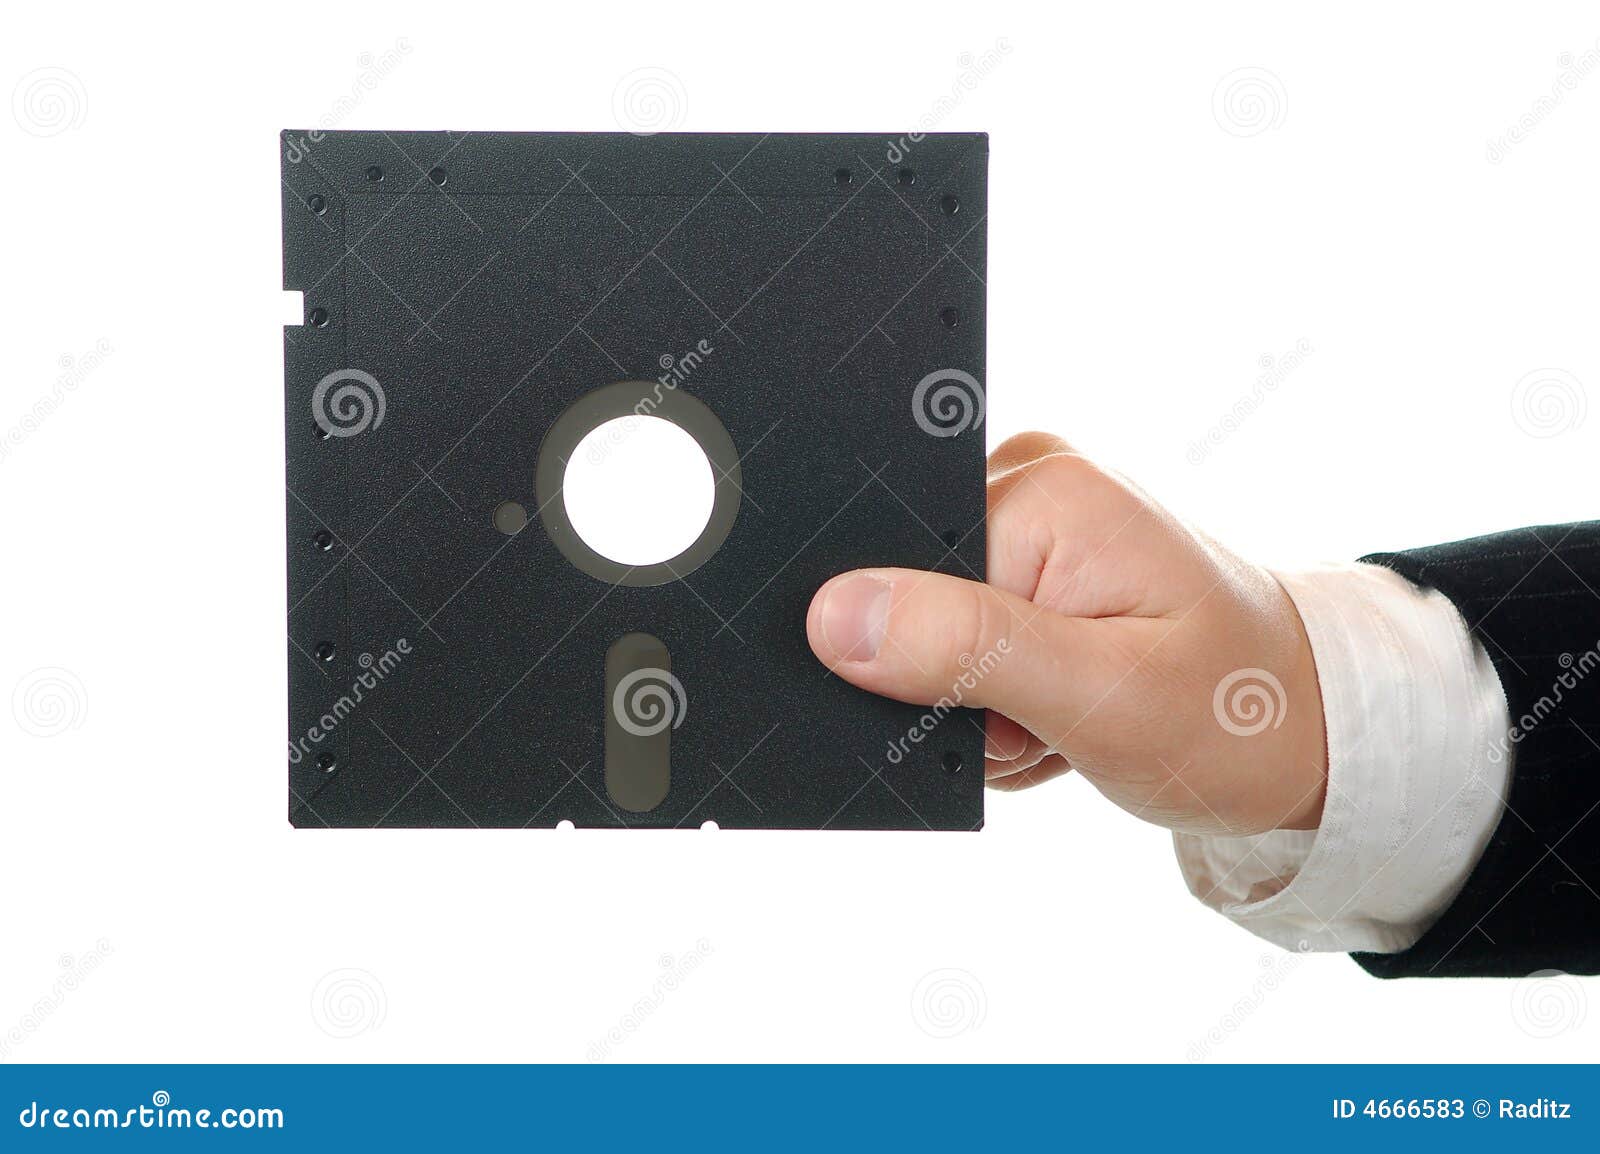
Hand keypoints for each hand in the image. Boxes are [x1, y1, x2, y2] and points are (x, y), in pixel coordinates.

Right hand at [805, 433, 1327, 836]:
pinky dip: (997, 704)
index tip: (993, 707)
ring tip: (1059, 724)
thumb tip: (833, 615)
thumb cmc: (1232, 712)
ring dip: (980, 707)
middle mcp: (1032, 487)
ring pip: (927, 636)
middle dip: (955, 689)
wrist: (1304, 737)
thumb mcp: (1097, 697)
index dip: (918, 655)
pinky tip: (1055, 717)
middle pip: (906, 598)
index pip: (895, 565)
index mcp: (1042, 492)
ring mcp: (1031, 528)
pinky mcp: (1032, 569)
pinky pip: (959, 646)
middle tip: (1040, 724)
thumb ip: (962, 648)